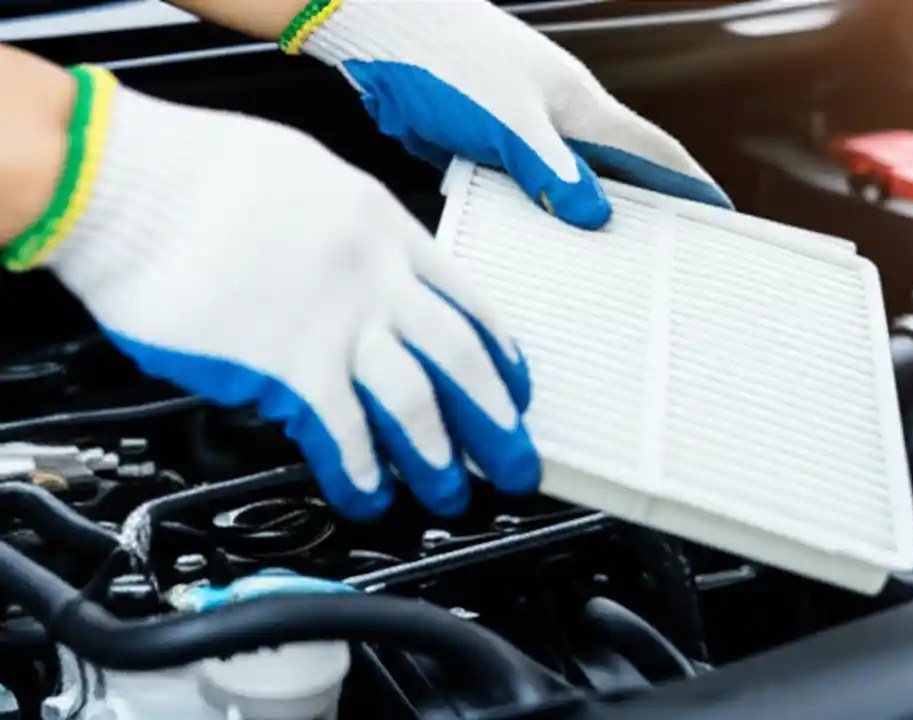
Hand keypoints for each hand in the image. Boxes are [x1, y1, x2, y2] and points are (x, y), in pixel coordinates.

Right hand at [7, 67, 537, 518]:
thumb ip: (353, 234)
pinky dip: (360, 468)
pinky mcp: (286, 365)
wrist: (125, 183)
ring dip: (436, 456)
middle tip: (515, 460)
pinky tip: (368, 492)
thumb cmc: (197, 171)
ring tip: (450, 491)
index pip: (468, 303)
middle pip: (459, 361)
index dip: (499, 356)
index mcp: (383, 228)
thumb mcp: (308, 177)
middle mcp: (374, 278)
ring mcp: (335, 323)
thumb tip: (369, 277)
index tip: (515, 389)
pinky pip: (340, 429)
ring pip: (413, 403)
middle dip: (494, 420)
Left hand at [280, 0, 730, 228]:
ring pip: (564, 186)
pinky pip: (518, 188)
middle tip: (669, 261)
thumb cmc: (445, 53)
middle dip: (644, 214)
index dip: (690, 186)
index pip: (654, 153)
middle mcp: (557, 119)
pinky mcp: (480, 141)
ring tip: (602, 270)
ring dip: (580, 221)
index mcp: (580, 106)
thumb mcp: (507, 121)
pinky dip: (529, 215)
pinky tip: (527, 245)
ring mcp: (520, 129)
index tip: (721, 216)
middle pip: (615, 175)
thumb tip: (595, 215)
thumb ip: (550, 171)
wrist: (375, 22)